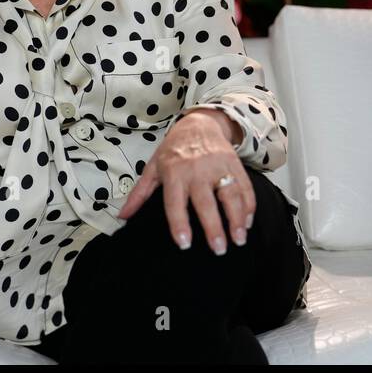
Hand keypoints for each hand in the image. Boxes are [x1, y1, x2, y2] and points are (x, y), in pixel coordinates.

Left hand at [116, 108, 253, 254]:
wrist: (199, 123)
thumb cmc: (173, 150)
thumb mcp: (153, 168)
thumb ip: (140, 194)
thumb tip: (122, 217)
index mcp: (174, 173)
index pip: (175, 202)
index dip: (179, 223)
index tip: (185, 243)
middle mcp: (197, 169)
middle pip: (206, 202)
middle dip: (213, 227)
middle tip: (219, 250)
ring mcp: (218, 166)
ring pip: (230, 194)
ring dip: (237, 218)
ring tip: (239, 239)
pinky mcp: (234, 163)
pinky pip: (245, 186)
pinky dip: (249, 205)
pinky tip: (247, 221)